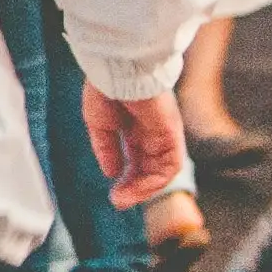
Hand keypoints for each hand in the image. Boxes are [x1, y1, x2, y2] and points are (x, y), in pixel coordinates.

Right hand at [84, 86, 189, 209]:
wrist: (119, 70)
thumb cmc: (107, 88)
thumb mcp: (99, 124)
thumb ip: (107, 149)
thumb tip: (112, 172)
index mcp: (135, 128)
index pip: (136, 160)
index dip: (126, 179)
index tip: (114, 193)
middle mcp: (152, 134)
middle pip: (149, 169)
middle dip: (134, 188)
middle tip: (117, 201)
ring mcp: (163, 135)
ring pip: (160, 172)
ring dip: (143, 189)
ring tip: (123, 198)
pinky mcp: (171, 136)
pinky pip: (169, 166)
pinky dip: (154, 181)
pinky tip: (135, 187)